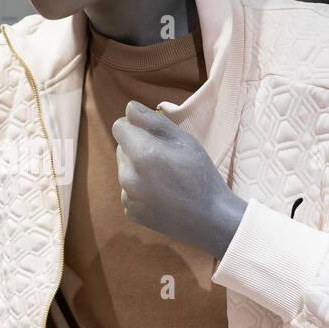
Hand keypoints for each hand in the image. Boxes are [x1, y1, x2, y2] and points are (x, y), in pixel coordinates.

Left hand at [112, 101, 246, 259]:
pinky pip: (128, 190)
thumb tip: (129, 107)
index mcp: (143, 154)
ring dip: (138, 168)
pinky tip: (162, 194)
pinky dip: (140, 189)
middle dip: (138, 147)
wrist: (210, 219)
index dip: (135, 126)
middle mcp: (129, 176)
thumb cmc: (201, 176)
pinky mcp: (130, 211)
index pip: (119, 127)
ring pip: (124, 169)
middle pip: (121, 148)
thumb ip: (153, 121)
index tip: (152, 133)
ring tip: (166, 178)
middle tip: (166, 158)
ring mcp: (128, 196)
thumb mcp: (184, 141)